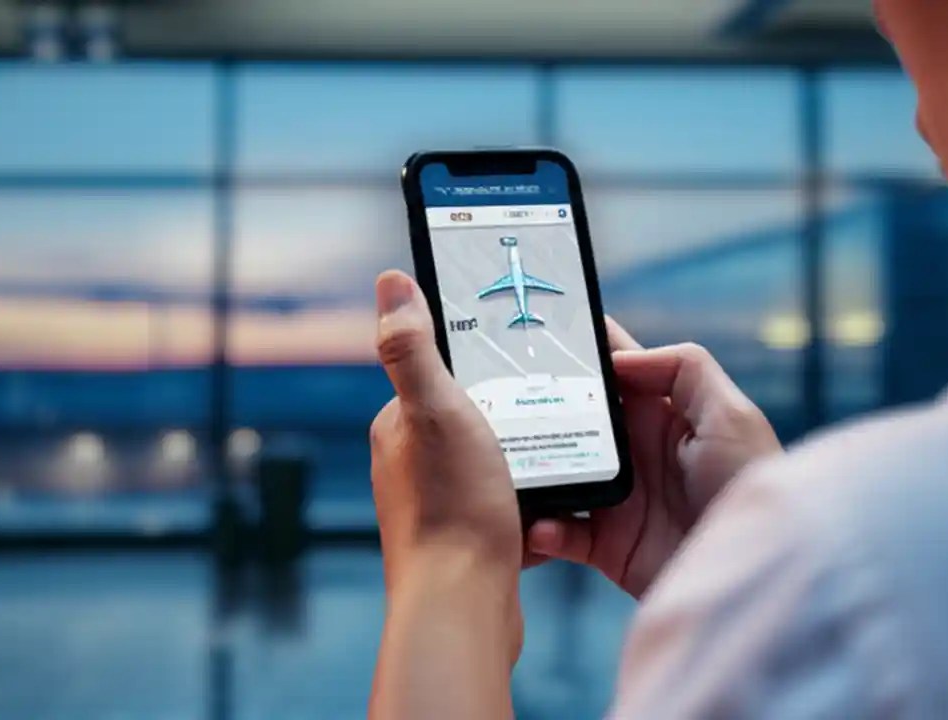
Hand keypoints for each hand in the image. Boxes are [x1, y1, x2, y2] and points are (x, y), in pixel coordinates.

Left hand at [368, 268, 521, 620]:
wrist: (463, 607)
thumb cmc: (451, 510)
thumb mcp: (437, 410)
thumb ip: (413, 346)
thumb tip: (391, 280)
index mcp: (397, 427)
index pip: (442, 371)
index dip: (483, 363)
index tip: (522, 360)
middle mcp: (410, 463)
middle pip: (475, 413)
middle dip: (514, 410)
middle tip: (553, 405)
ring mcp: (437, 502)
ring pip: (496, 459)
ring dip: (528, 456)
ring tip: (557, 457)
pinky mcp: (466, 537)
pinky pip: (508, 502)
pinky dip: (532, 498)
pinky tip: (553, 505)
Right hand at [526, 320, 781, 597]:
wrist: (750, 570)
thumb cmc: (748, 485)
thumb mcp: (732, 414)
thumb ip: (685, 369)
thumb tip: (620, 357)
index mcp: (660, 413)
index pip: (613, 371)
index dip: (579, 350)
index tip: (535, 329)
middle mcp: (632, 452)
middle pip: (571, 420)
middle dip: (535, 406)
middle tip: (495, 393)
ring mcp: (616, 498)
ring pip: (555, 474)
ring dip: (527, 469)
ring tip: (500, 461)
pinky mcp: (608, 545)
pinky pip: (560, 533)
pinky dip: (542, 529)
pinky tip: (538, 524)